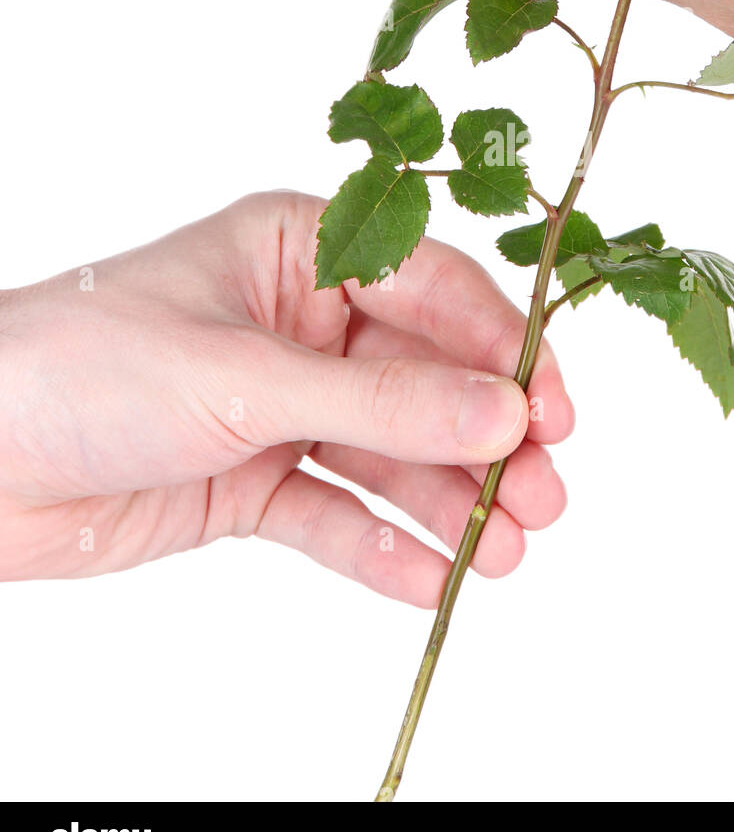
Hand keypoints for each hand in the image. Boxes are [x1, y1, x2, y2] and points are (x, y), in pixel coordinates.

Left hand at [0, 192, 571, 604]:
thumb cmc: (84, 367)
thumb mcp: (245, 379)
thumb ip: (382, 402)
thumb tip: (505, 414)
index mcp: (300, 251)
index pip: (431, 289)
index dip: (500, 349)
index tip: (553, 409)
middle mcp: (300, 324)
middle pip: (424, 379)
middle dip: (486, 440)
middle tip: (545, 495)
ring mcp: (278, 405)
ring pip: (388, 453)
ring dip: (448, 503)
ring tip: (502, 553)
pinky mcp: (251, 479)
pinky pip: (334, 512)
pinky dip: (381, 547)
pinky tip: (429, 580)